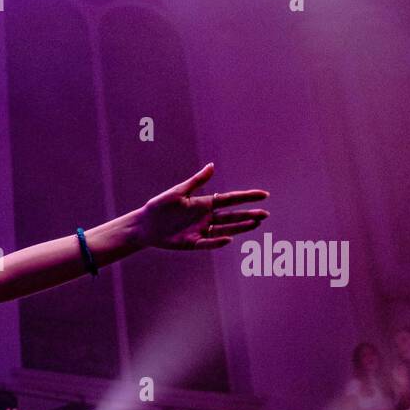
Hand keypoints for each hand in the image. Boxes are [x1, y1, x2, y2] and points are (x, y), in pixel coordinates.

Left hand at [136, 163, 268, 250]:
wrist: (144, 225)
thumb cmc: (159, 206)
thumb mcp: (178, 192)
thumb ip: (196, 181)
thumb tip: (212, 166)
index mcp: (204, 203)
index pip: (230, 199)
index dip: (247, 197)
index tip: (263, 195)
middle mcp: (205, 217)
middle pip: (232, 216)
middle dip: (248, 215)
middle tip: (265, 215)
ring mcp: (200, 231)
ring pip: (225, 229)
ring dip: (240, 227)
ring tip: (256, 224)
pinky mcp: (192, 243)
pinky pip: (208, 243)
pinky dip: (217, 242)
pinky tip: (229, 239)